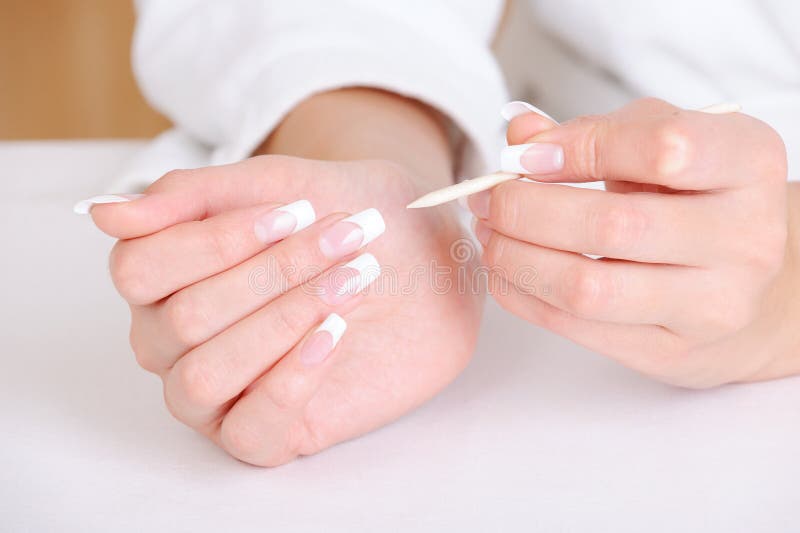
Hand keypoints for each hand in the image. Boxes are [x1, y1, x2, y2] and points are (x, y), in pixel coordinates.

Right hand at [90, 155, 480, 464]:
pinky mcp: (270, 428)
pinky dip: (291, 381)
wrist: (424, 255)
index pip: (138, 268)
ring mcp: (220, 389)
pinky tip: (334, 334)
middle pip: (183, 319)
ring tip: (351, 281)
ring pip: (204, 375)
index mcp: (165, 276)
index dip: (217, 240)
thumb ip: (195, 195)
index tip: (296, 210)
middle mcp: (175, 339)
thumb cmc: (350, 215)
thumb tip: (106, 214)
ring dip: (284, 320)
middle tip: (347, 238)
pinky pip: (248, 432)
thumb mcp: (283, 183)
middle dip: (274, 273)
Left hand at [470, 97, 797, 387]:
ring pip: (588, 288)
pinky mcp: (672, 351)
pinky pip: (577, 327)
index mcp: (749, 163)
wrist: (739, 283)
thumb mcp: (657, 143)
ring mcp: (714, 304)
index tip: (524, 156)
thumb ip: (592, 132)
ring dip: (516, 258)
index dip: (576, 148)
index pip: (661, 149)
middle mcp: (746, 237)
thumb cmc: (691, 199)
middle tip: (487, 198)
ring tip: (489, 234)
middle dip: (525, 209)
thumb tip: (520, 135)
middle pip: (612, 225)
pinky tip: (505, 270)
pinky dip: (522, 295)